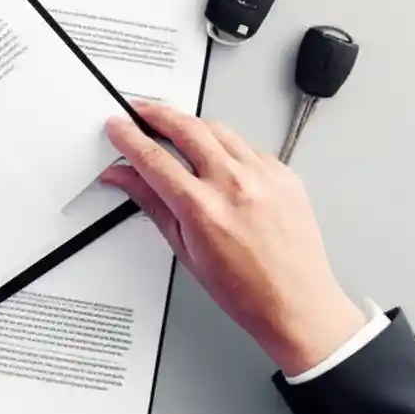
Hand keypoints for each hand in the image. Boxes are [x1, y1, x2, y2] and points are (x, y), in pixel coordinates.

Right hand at [101, 101, 363, 376]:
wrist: (296, 303)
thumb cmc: (244, 290)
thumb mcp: (184, 249)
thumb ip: (152, 203)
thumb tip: (126, 178)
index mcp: (202, 208)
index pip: (153, 158)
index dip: (129, 137)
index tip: (118, 127)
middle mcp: (234, 184)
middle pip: (185, 127)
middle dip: (156, 112)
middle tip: (140, 110)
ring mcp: (263, 175)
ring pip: (217, 128)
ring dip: (190, 123)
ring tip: (175, 127)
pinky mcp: (284, 174)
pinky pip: (247, 145)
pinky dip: (226, 144)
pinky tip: (217, 155)